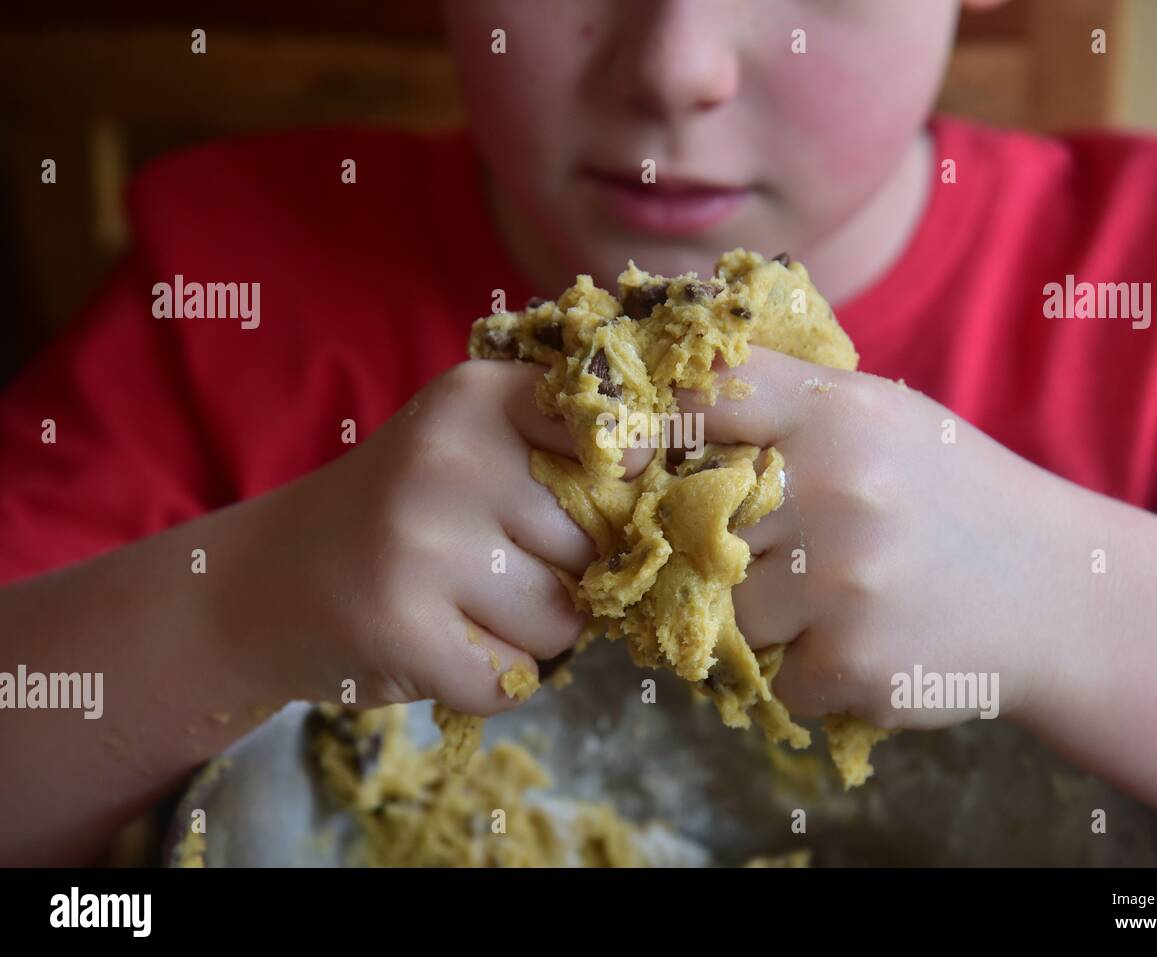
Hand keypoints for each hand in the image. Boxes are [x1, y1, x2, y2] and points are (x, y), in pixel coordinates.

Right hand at [220, 360, 601, 713]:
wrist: (270, 579)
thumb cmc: (407, 511)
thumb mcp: (474, 441)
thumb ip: (570, 445)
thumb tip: (683, 476)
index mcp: (478, 395)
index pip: (624, 440)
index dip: (622, 488)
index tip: (582, 501)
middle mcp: (449, 457)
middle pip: (598, 546)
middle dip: (567, 573)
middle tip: (491, 562)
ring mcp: (420, 544)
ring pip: (564, 620)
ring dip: (529, 634)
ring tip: (461, 603)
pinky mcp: (399, 629)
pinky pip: (514, 679)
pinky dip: (490, 679)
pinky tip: (439, 642)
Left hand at [678, 347, 1091, 730]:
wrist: (1058, 589)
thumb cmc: (946, 493)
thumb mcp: (876, 417)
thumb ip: (778, 405)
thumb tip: (649, 417)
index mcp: (836, 415)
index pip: (702, 397)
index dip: (640, 425)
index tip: (617, 460)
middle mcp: (836, 489)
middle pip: (693, 524)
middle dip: (709, 546)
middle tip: (760, 551)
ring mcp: (845, 581)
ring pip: (725, 610)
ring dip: (760, 618)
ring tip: (827, 599)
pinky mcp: (856, 663)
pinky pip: (774, 676)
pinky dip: (805, 670)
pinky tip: (863, 642)